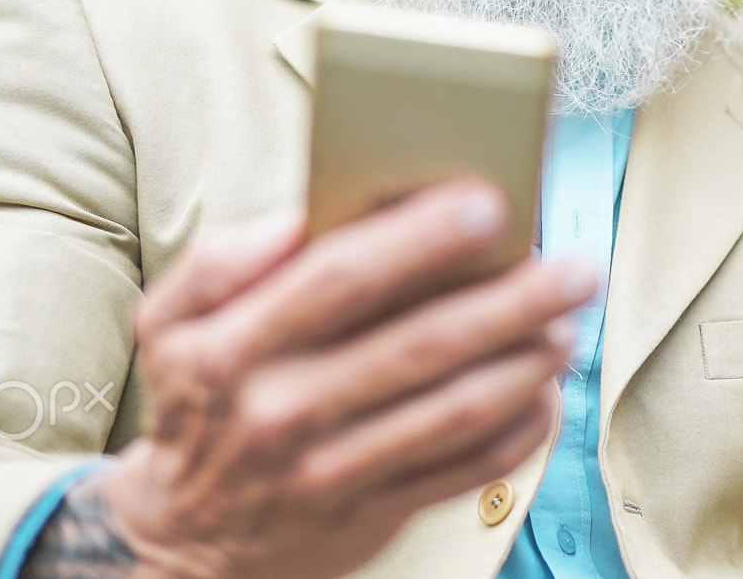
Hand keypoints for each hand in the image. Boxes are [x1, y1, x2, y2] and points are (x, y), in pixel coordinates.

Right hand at [98, 180, 595, 578]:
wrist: (182, 541)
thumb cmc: (199, 403)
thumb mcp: (169, 323)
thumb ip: (219, 261)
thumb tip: (297, 217)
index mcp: (235, 349)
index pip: (339, 279)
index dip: (419, 238)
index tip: (488, 202)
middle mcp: (285, 410)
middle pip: (422, 343)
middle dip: (512, 300)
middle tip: (573, 267)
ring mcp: (333, 471)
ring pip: (457, 410)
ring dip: (528, 362)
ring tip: (571, 321)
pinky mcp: (373, 516)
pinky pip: (466, 470)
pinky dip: (521, 429)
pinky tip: (548, 389)